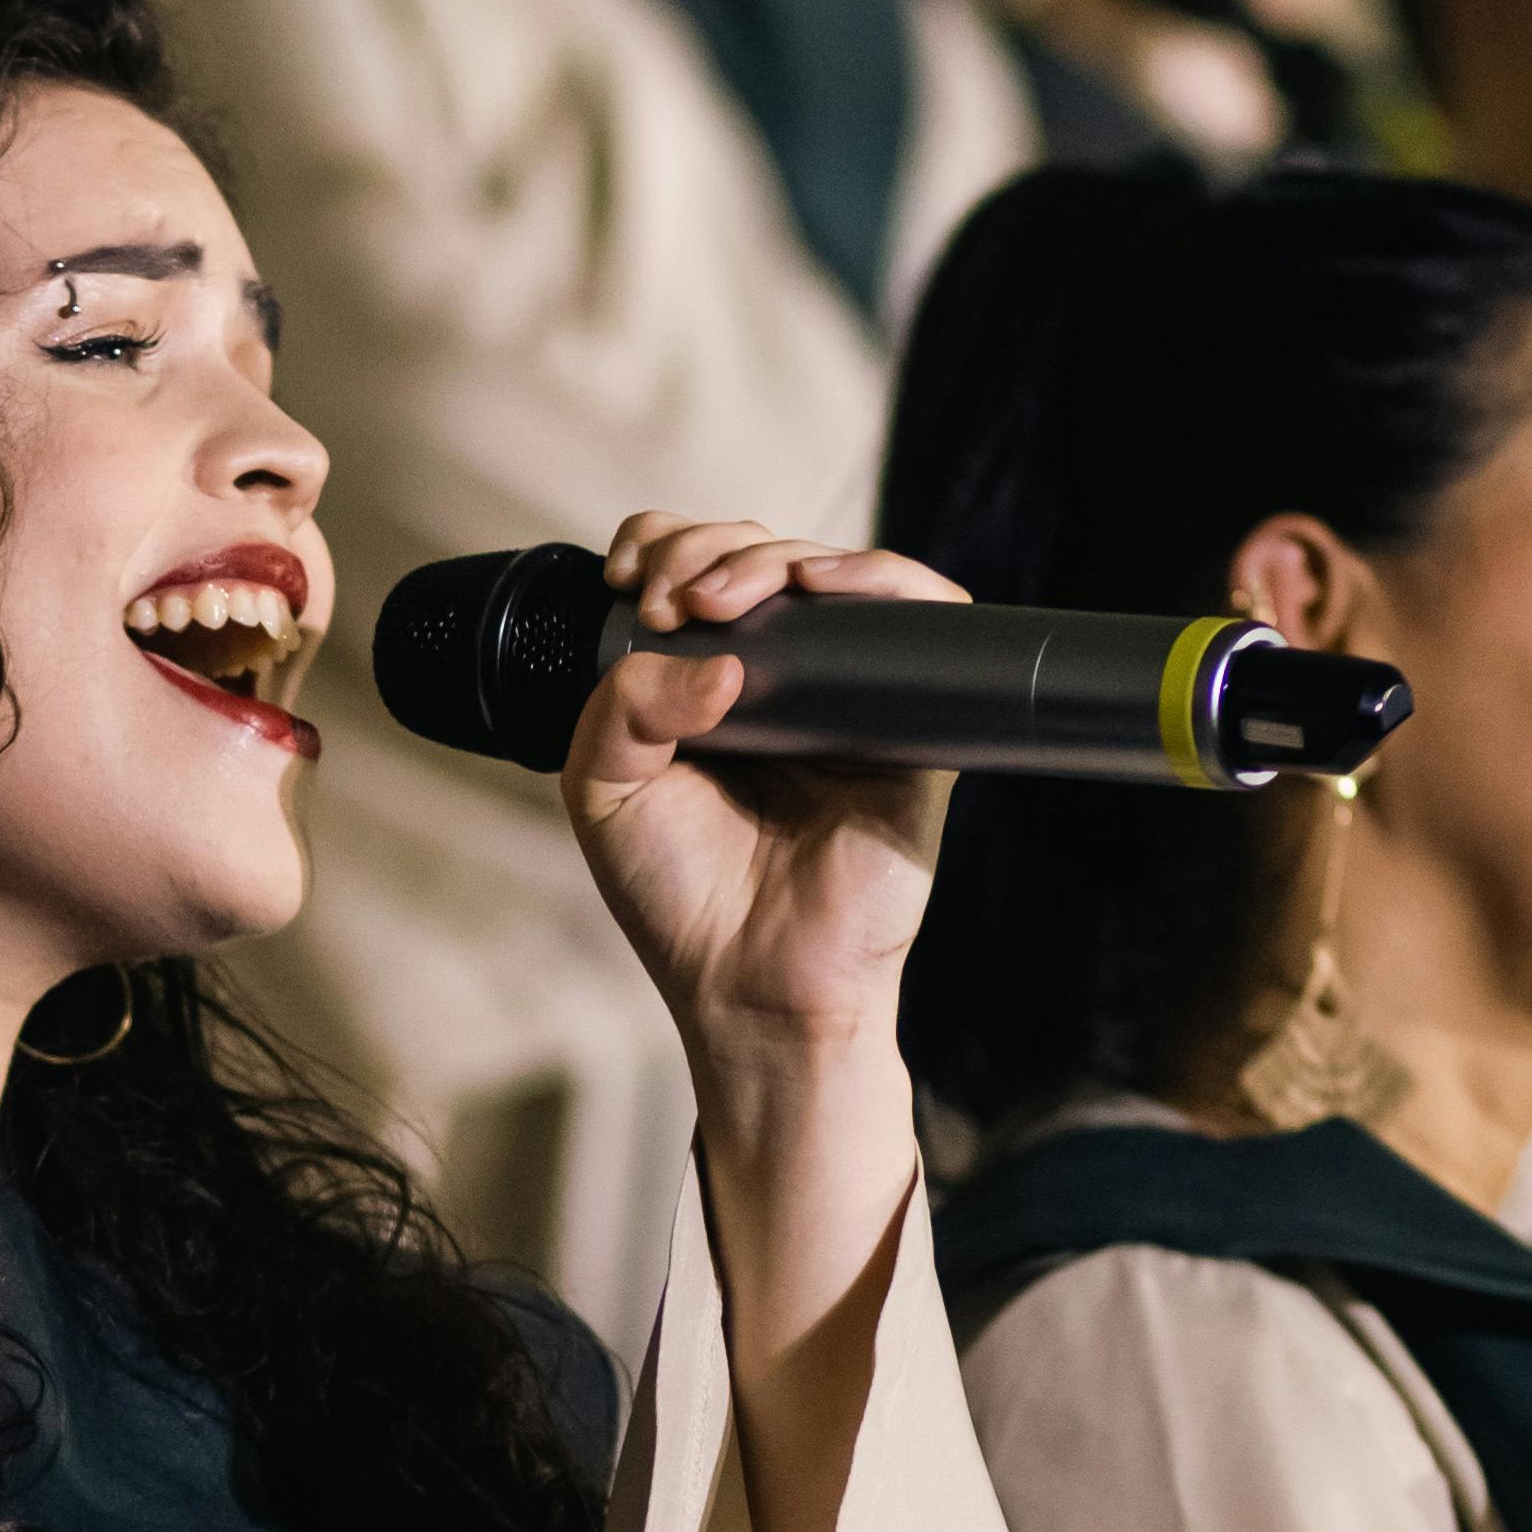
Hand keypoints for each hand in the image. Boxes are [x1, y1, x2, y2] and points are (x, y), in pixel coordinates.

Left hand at [560, 513, 960, 1075]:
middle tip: (674, 602)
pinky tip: (826, 587)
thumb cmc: (681, 900)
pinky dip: (883, 578)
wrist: (756, 986)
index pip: (694, 567)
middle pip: (760, 553)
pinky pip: (925, 620)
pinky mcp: (915, 725)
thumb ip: (623, 704)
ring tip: (725, 598)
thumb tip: (718, 653)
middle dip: (707, 549)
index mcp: (704, 683)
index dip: (664, 545)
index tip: (631, 583)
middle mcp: (783, 679)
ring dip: (775, 557)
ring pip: (833, 571)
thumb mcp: (606, 788)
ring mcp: (850, 696)